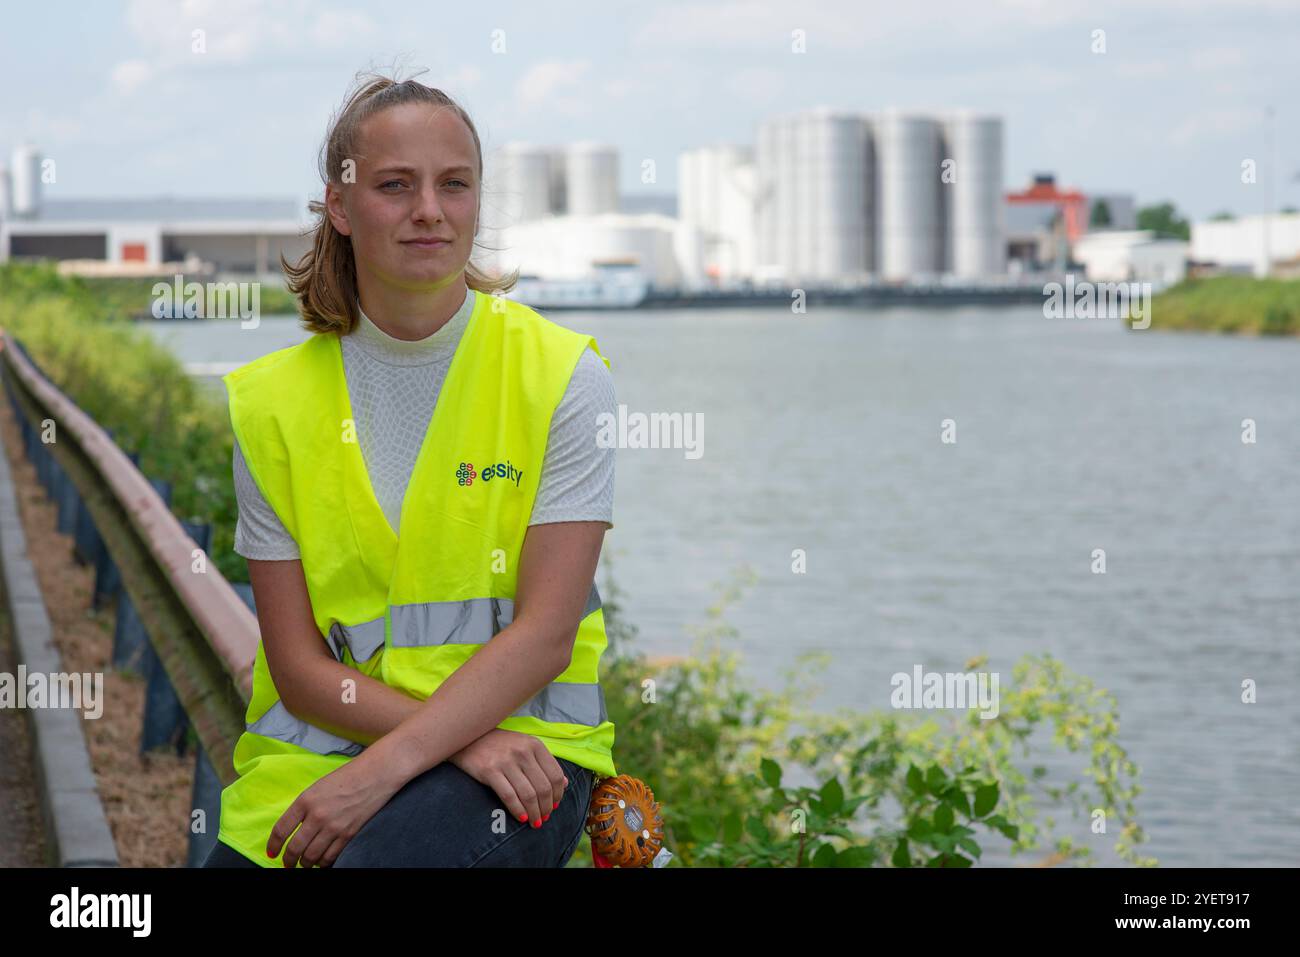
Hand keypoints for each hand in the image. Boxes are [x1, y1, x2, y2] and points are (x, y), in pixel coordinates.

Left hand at [266, 756, 398, 867]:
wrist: (375, 774)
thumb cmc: (347, 777)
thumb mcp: (318, 788)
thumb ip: (304, 808)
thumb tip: (293, 829)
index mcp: (305, 800)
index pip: (281, 830)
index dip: (273, 846)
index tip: (272, 853)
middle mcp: (317, 815)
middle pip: (294, 848)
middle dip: (288, 861)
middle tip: (287, 865)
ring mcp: (333, 827)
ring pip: (311, 857)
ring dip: (305, 864)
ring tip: (305, 864)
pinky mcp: (348, 834)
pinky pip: (330, 857)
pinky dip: (323, 863)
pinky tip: (322, 861)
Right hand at [450, 728, 568, 828]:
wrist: (467, 737)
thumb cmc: (499, 745)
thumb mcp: (525, 746)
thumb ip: (545, 763)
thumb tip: (565, 783)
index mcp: (535, 745)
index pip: (555, 775)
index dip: (558, 794)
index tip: (555, 806)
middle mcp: (523, 752)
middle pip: (543, 787)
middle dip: (546, 807)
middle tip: (544, 818)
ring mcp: (506, 761)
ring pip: (528, 794)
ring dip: (534, 813)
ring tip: (534, 822)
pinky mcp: (489, 771)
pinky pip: (509, 796)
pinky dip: (518, 810)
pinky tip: (521, 818)